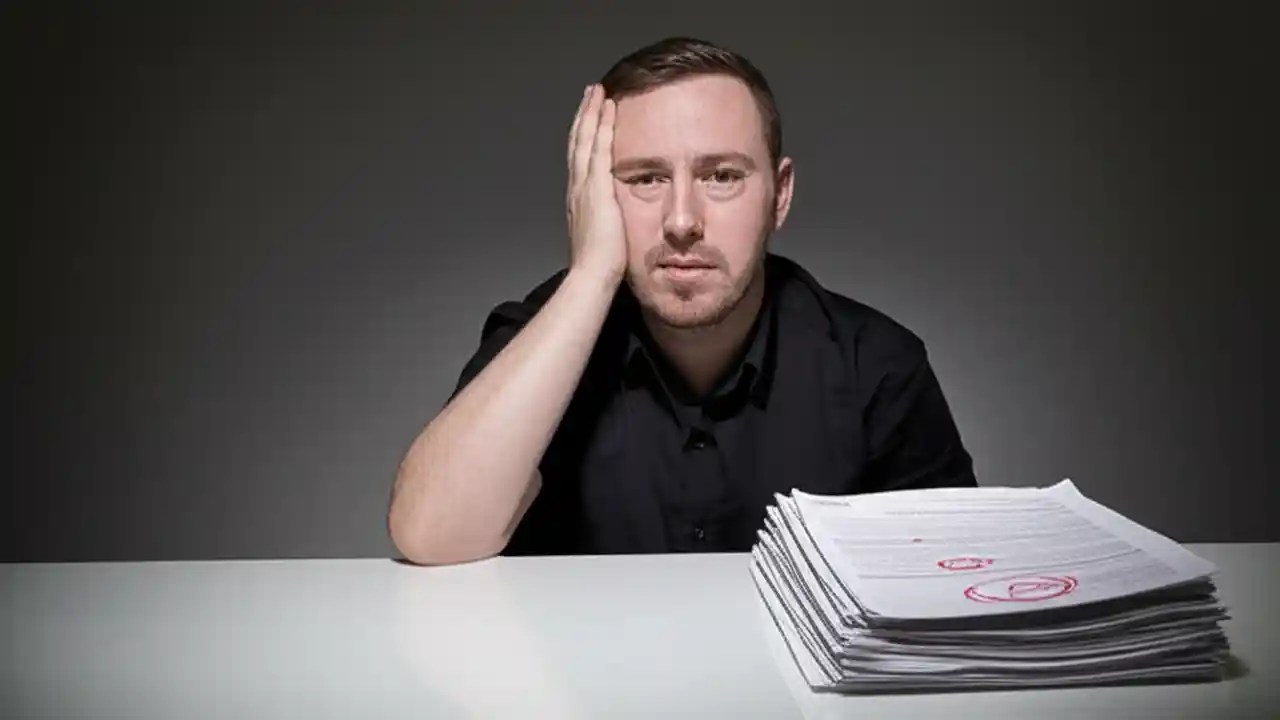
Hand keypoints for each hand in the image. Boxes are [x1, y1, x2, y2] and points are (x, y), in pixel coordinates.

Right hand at [565, 84, 626, 285]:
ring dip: (592, 113)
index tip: (589, 118)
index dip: (582, 137)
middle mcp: (576, 189)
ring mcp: (585, 186)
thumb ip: (605, 226)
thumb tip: (613, 225)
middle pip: (577, 143)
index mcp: (577, 201)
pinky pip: (600, 149)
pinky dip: (603, 126)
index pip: (579, 160)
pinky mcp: (598, 188)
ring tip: (598, 92)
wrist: (591, 276)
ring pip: (586, 140)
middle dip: (584, 117)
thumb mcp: (601, 240)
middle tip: (590, 94)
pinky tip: (610, 109)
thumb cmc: (599, 267)